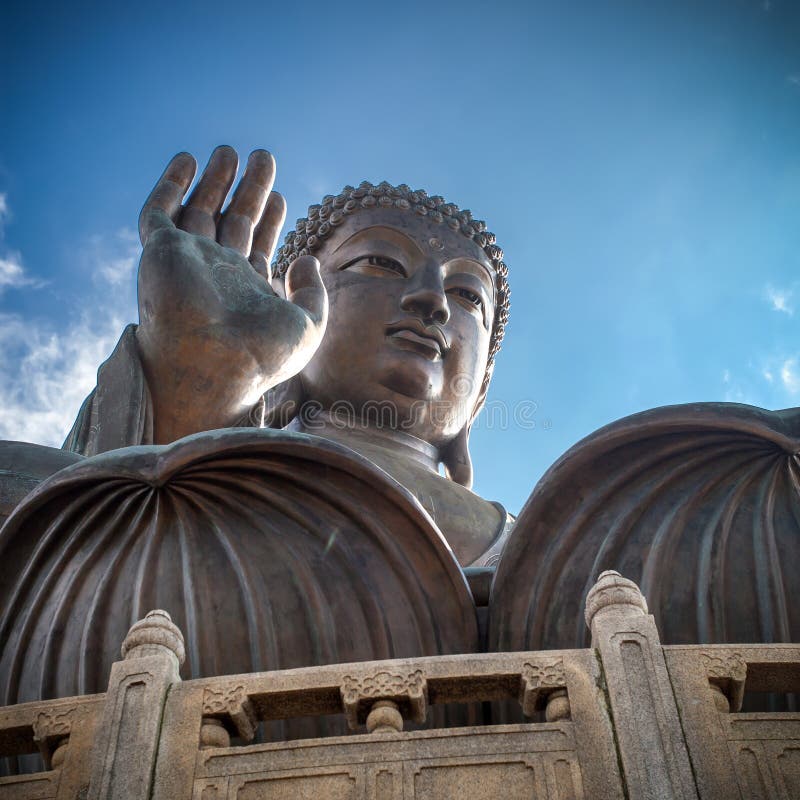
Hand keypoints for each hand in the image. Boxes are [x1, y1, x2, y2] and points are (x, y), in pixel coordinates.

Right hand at [135, 146, 327, 442]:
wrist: (214, 367)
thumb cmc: (262, 356)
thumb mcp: (309, 325)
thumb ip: (312, 292)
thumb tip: (308, 259)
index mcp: (247, 291)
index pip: (258, 245)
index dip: (270, 219)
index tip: (281, 196)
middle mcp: (217, 274)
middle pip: (233, 221)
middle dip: (248, 190)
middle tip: (263, 157)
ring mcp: (188, 262)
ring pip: (200, 210)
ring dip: (215, 180)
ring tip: (231, 150)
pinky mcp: (160, 252)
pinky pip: (159, 212)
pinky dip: (171, 185)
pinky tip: (187, 159)